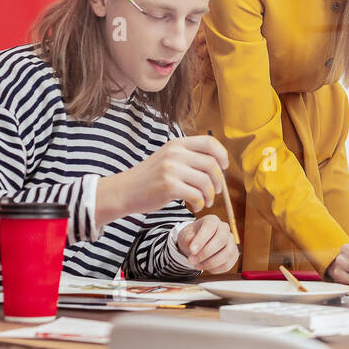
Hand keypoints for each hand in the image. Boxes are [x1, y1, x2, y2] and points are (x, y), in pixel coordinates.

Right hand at [98, 136, 228, 227]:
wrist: (125, 191)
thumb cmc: (150, 178)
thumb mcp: (167, 158)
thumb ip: (188, 156)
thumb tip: (218, 163)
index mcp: (177, 144)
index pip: (209, 142)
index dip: (222, 155)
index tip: (224, 167)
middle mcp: (175, 154)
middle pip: (211, 164)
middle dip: (219, 180)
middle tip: (217, 190)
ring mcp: (172, 170)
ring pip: (206, 181)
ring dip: (211, 194)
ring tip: (206, 201)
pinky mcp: (169, 187)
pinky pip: (196, 195)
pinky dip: (200, 203)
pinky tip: (196, 206)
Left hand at [175, 215, 238, 272]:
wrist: (197, 246)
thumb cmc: (192, 238)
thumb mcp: (185, 236)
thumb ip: (187, 240)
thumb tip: (193, 249)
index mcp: (212, 220)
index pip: (210, 227)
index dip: (201, 239)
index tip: (192, 250)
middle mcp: (224, 229)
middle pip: (221, 239)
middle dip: (205, 253)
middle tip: (191, 260)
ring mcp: (231, 241)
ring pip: (227, 253)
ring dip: (211, 263)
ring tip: (197, 266)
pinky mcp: (233, 254)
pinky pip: (228, 264)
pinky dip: (216, 269)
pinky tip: (206, 267)